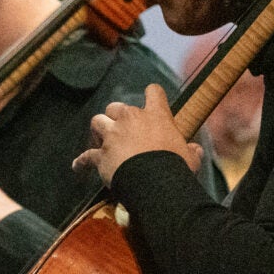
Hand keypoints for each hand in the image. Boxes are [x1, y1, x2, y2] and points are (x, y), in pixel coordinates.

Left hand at [71, 84, 201, 184]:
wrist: (154, 181)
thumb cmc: (175, 167)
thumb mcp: (190, 157)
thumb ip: (191, 151)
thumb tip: (196, 150)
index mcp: (156, 116)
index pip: (154, 92)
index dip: (152, 95)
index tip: (151, 98)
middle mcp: (131, 119)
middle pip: (116, 106)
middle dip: (116, 116)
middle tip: (121, 129)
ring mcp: (113, 135)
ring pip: (97, 122)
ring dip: (99, 130)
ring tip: (102, 141)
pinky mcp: (101, 155)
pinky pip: (87, 156)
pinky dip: (82, 162)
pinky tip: (77, 166)